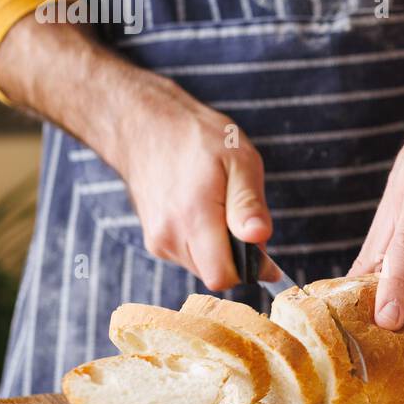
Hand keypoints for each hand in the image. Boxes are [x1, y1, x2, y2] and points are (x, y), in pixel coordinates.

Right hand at [116, 92, 273, 290]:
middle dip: (235, 252)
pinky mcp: (153, 240)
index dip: (249, 265)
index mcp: (193, 218)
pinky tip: (200, 209)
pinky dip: (202, 241)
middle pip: (215, 273)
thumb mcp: (238, 160)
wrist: (144, 126)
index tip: (257, 239)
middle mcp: (169, 237)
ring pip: (202, 265)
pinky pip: (189, 255)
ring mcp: (157, 241)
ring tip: (216, 205)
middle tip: (236, 211)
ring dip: (218, 246)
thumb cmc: (197, 138)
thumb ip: (248, 203)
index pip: (223, 276)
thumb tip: (259, 238)